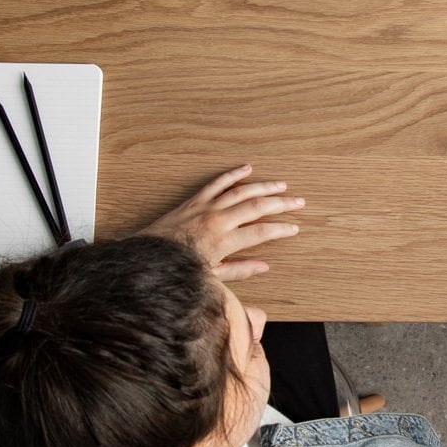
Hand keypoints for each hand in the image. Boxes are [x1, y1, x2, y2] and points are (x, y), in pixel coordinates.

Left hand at [140, 165, 303, 281]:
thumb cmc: (178, 270)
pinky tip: (247, 168)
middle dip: (281, 203)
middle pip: (257, 207)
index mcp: (223, 241)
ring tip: (281, 184)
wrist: (147, 259)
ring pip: (241, 191)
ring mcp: (206, 207)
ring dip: (263, 186)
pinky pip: (217, 183)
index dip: (281, 229)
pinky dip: (233, 174)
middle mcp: (218, 220)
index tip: (294, 227)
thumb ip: (239, 270)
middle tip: (298, 201)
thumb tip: (264, 266)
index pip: (261, 232)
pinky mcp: (194, 200)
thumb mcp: (211, 278)